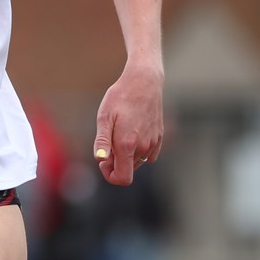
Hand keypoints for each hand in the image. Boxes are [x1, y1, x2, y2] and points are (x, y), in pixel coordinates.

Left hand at [92, 63, 163, 185]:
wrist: (144, 81)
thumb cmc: (120, 97)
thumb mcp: (105, 117)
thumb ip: (103, 142)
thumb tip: (100, 160)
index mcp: (127, 145)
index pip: (122, 178)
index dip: (110, 175)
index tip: (104, 161)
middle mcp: (143, 147)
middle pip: (128, 169)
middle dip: (116, 162)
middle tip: (109, 140)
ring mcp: (153, 143)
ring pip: (138, 162)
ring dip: (127, 155)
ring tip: (120, 132)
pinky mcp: (159, 137)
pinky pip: (149, 154)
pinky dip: (139, 150)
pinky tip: (133, 132)